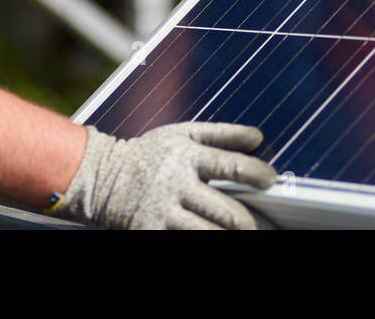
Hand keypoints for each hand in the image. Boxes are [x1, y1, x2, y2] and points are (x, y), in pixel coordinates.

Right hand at [50, 123, 276, 228]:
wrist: (103, 176)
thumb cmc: (151, 153)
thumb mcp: (182, 133)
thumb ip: (221, 134)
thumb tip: (259, 138)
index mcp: (187, 155)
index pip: (229, 164)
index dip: (255, 172)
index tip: (271, 180)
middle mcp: (177, 184)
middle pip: (224, 210)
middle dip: (249, 222)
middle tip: (265, 226)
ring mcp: (164, 211)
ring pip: (209, 234)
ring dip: (231, 237)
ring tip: (246, 236)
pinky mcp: (151, 232)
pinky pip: (185, 241)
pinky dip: (204, 241)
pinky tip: (217, 238)